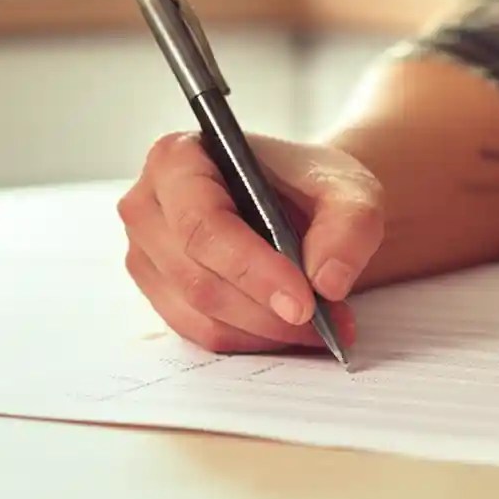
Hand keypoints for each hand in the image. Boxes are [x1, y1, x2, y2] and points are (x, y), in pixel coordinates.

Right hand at [117, 132, 383, 351]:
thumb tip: (327, 280)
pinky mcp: (161, 294)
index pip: (203, 223)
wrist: (302, 205)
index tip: (304, 302)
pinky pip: (203, 333)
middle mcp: (148, 206)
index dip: (252, 269)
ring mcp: (148, 255)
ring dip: (266, 330)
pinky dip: (254, 340)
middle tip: (327, 321)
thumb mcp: (350, 191)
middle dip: (267, 310)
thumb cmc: (312, 187)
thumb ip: (349, 226)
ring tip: (322, 326)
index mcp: (178, 158)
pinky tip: (294, 331)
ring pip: (201, 314)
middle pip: (198, 277)